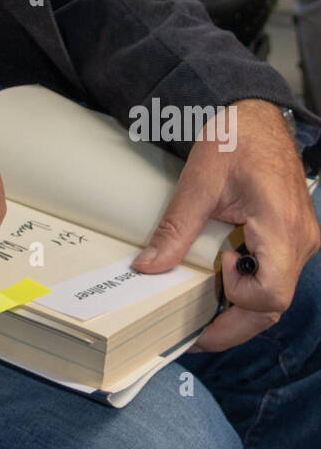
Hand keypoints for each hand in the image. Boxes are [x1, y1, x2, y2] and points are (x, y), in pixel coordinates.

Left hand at [131, 99, 318, 351]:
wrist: (256, 114)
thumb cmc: (234, 139)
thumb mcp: (198, 182)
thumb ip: (176, 229)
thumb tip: (148, 267)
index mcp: (282, 226)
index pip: (273, 293)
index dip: (240, 298)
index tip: (216, 272)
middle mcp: (301, 240)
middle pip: (275, 305)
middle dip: (234, 325)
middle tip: (193, 334)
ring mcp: (301, 240)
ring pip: (278, 295)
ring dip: (241, 308)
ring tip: (202, 312)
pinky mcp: (292, 238)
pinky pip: (276, 275)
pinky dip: (249, 288)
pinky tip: (221, 284)